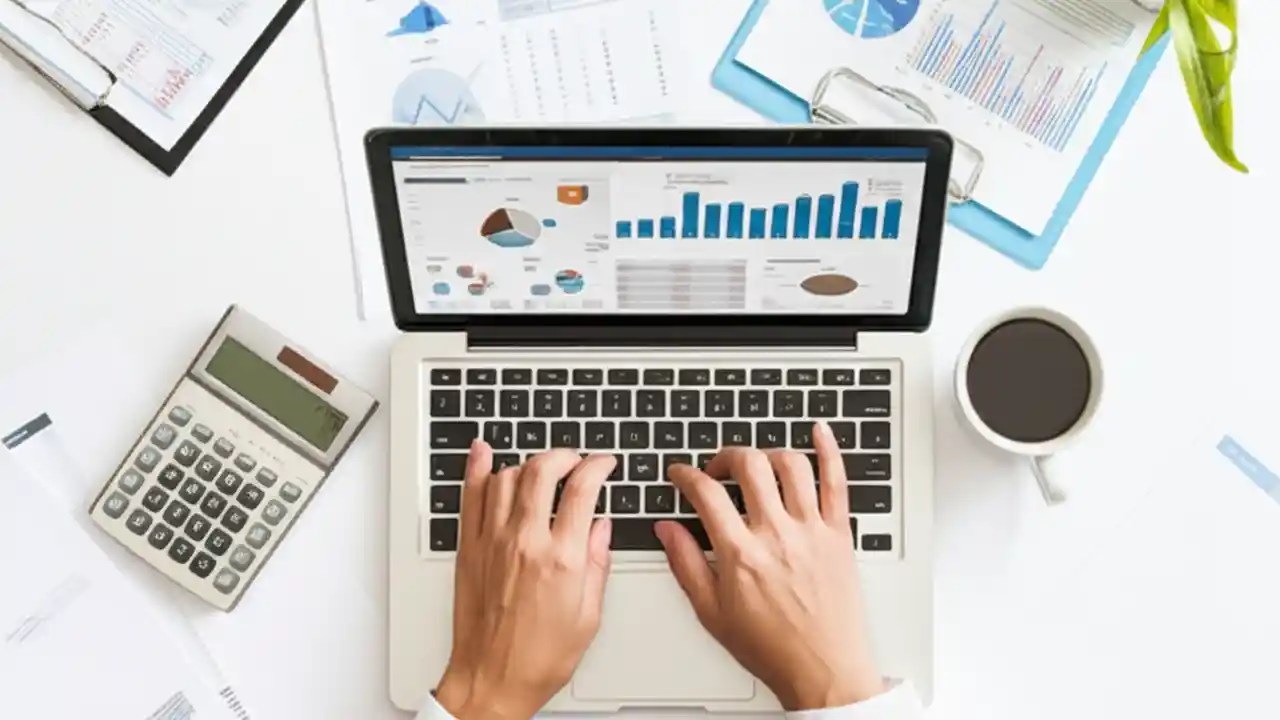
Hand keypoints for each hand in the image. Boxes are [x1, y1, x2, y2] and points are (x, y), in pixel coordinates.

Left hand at [435, 442, 614, 719]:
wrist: (491, 681)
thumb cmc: (538, 659)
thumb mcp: (588, 616)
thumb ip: (597, 563)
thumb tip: (601, 528)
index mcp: (561, 560)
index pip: (582, 489)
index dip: (597, 466)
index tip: (603, 463)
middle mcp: (525, 543)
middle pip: (542, 470)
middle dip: (564, 455)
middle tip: (575, 460)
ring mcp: (492, 542)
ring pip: (507, 477)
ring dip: (528, 464)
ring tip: (541, 470)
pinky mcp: (468, 549)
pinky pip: (470, 496)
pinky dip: (476, 468)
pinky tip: (483, 453)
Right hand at [657, 421, 884, 710]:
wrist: (824, 671)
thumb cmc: (772, 648)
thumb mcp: (712, 612)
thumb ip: (686, 564)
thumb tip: (667, 530)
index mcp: (741, 554)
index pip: (706, 493)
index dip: (686, 475)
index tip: (680, 474)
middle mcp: (777, 534)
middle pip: (748, 466)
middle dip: (725, 457)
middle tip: (718, 469)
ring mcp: (812, 530)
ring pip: (790, 465)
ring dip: (767, 454)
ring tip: (757, 465)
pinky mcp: (839, 534)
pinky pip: (838, 482)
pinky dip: (830, 451)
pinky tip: (820, 432)